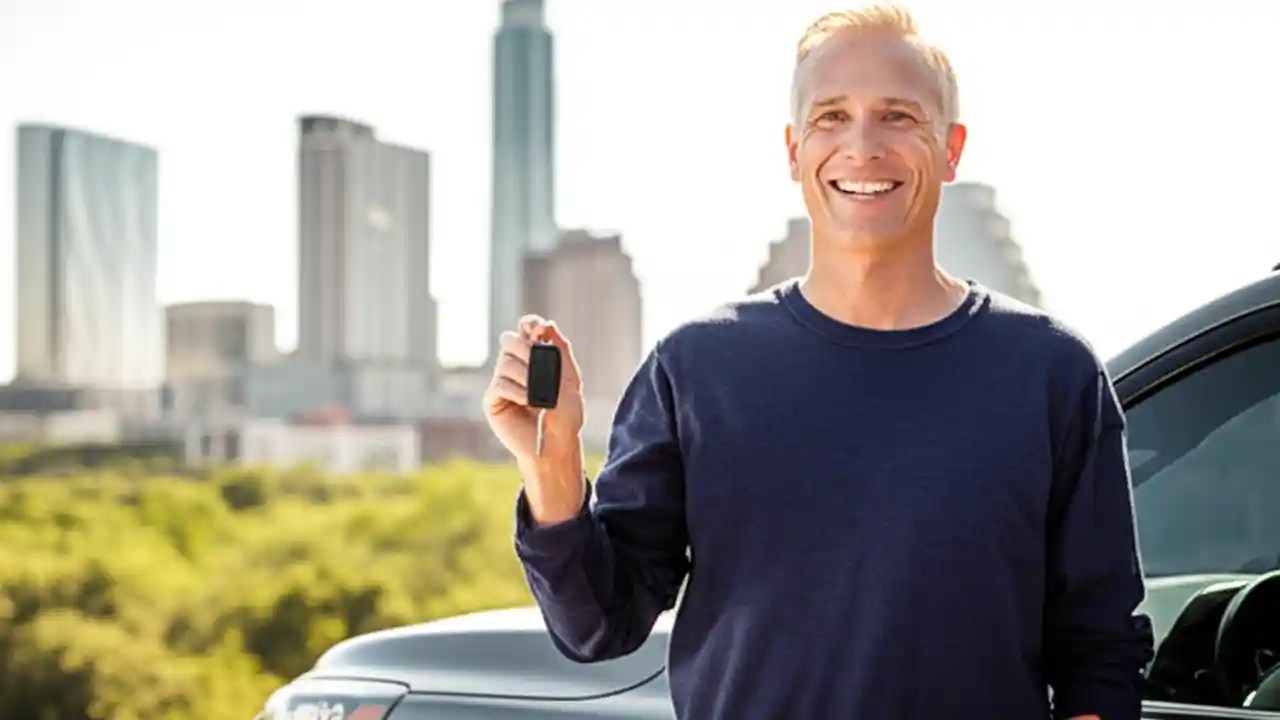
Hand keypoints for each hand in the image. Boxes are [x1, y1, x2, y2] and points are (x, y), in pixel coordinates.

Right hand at [483, 314, 584, 466]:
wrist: (557, 445)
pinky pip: (499, 384)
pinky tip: (529, 402)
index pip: (524, 329)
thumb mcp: (570, 379)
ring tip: (539, 395)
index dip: (528, 323)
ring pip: (504, 362)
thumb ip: (561, 350)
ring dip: (526, 376)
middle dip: (525, 349)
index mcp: (534, 358)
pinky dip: (517, 391)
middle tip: (538, 364)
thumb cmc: (566, 416)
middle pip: (508, 340)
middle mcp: (516, 366)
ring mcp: (503, 382)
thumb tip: (547, 324)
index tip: (535, 328)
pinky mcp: (493, 401)